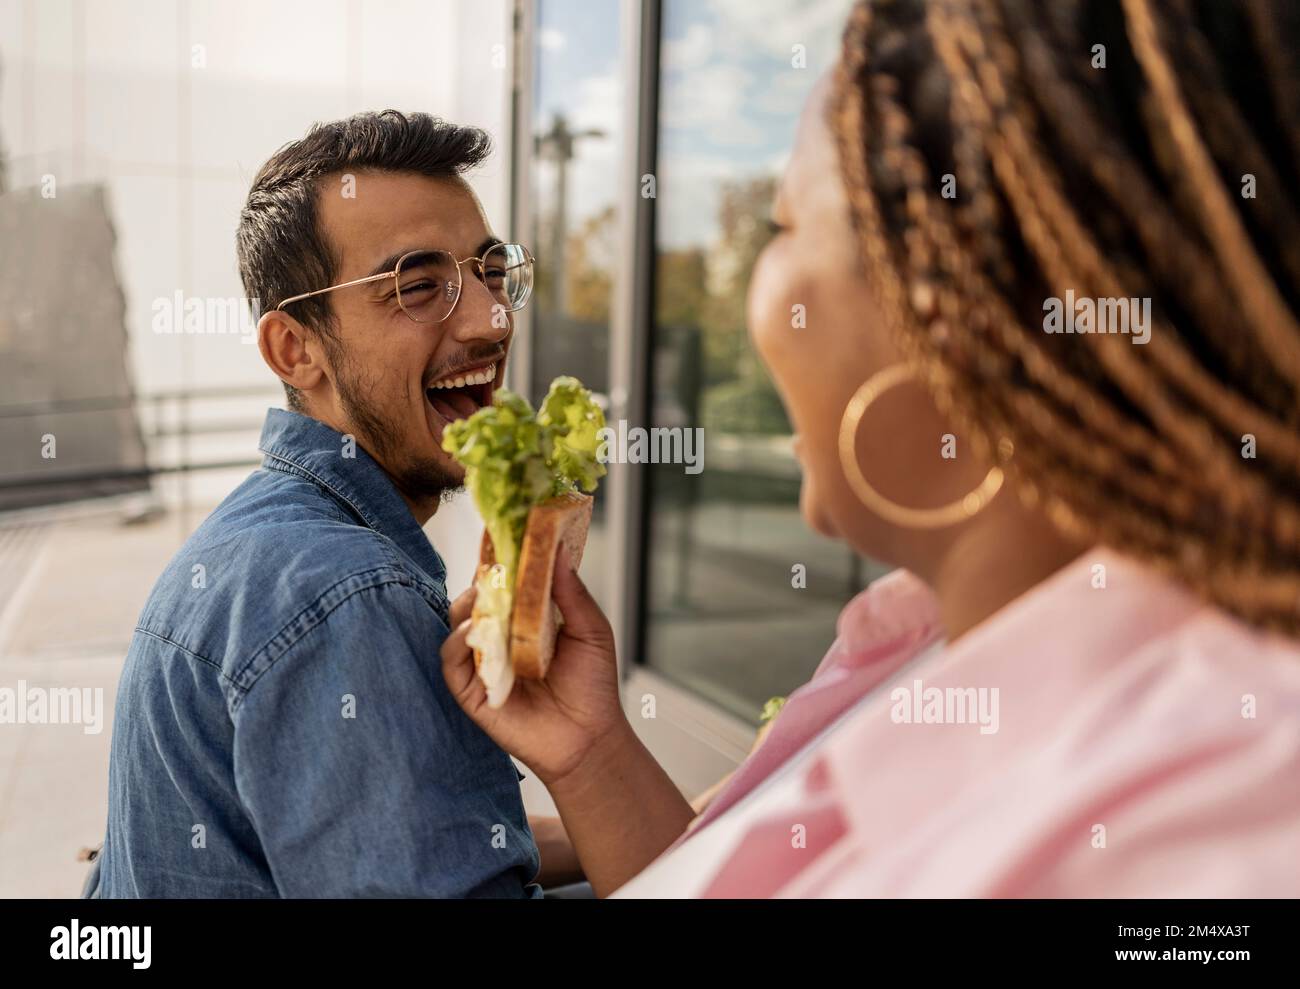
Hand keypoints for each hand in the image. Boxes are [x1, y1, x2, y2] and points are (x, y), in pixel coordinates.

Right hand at [441, 546, 628, 786]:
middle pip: (477, 600)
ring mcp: (483, 663)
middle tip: (491, 565)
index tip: (502, 536)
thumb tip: (558, 551)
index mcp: (526, 620)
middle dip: (481, 581)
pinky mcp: (471, 692)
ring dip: (467, 607)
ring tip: (484, 597)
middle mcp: (500, 638)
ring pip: (458, 625)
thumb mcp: (590, 630)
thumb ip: (571, 593)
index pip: (506, 585)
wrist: (589, 738)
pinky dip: (457, 642)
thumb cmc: (592, 685)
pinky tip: (473, 632)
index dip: (502, 562)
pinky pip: (451, 661)